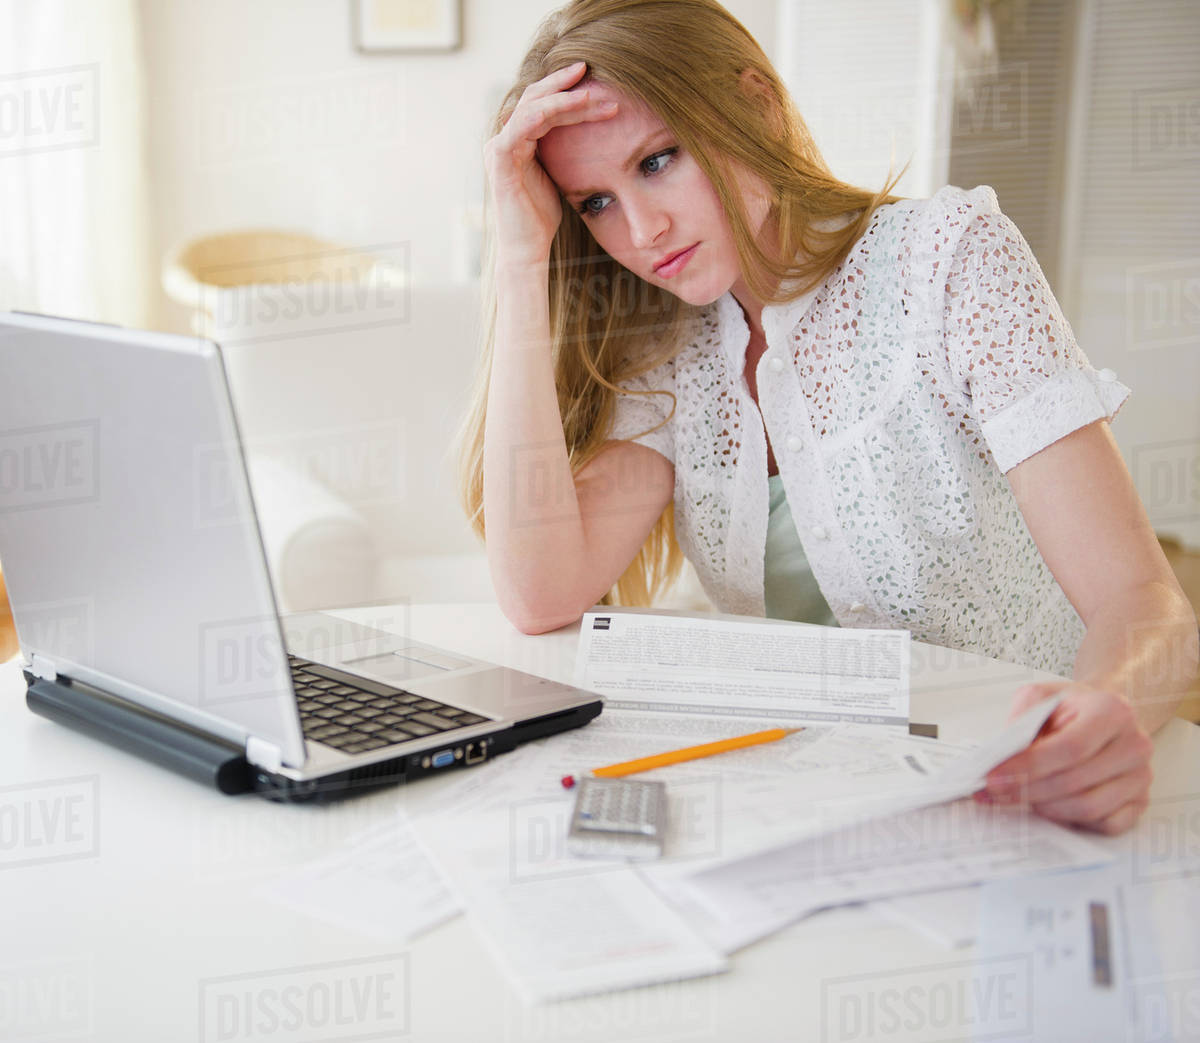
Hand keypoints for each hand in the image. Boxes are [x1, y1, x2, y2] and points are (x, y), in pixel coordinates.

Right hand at [483, 61, 618, 266]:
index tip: (593, 81)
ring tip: (593, 95)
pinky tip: (570, 106)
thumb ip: (560, 152)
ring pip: (532, 107)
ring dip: (565, 99)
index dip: (564, 91)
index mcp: (517, 141)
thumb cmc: (540, 219)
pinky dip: (546, 112)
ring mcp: (499, 147)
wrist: (526, 249)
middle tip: (589, 69)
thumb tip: (584, 137)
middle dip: (563, 84)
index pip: (540, 104)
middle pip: (533, 97)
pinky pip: (523, 126)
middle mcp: (504, 139)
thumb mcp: (556, 176)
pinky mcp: (501, 160)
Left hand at [977, 681, 1154, 834]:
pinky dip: (1072, 821)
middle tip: (994, 792)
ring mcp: (1141, 776)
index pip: (1071, 747)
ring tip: (1018, 797)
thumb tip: (999, 757)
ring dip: (1046, 808)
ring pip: (1089, 807)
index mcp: (1112, 711)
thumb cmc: (1070, 707)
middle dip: (1028, 790)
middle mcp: (1134, 745)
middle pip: (1076, 781)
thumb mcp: (1040, 697)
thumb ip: (1020, 720)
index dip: (1029, 766)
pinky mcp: (1140, 801)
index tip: (994, 776)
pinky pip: (1106, 824)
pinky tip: (1049, 806)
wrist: (1102, 712)